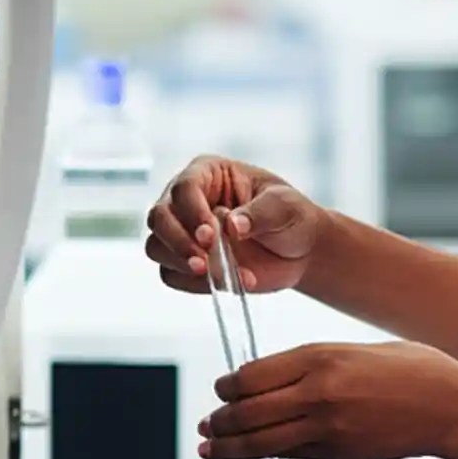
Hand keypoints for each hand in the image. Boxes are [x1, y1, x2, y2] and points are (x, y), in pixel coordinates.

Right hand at [145, 155, 328, 293]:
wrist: (300, 250)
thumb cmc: (290, 216)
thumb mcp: (284, 206)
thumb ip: (259, 213)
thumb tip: (232, 225)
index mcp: (208, 174)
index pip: (184, 187)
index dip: (192, 212)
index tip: (210, 235)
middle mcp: (188, 202)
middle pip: (159, 217)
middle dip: (178, 241)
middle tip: (204, 260)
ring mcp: (184, 234)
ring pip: (157, 247)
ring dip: (181, 264)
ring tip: (217, 275)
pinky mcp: (188, 264)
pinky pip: (172, 275)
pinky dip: (194, 284)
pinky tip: (226, 283)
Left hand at [197, 342, 457, 458]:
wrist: (454, 407)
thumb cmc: (416, 371)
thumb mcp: (358, 350)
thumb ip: (316, 364)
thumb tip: (276, 379)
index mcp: (322, 357)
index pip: (251, 375)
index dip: (228, 386)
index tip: (222, 389)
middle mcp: (318, 392)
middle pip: (246, 410)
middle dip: (220, 418)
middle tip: (208, 422)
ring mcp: (327, 427)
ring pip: (259, 441)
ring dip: (228, 445)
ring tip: (210, 446)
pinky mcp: (339, 454)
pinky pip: (290, 454)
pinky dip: (264, 454)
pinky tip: (248, 455)